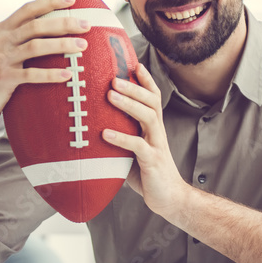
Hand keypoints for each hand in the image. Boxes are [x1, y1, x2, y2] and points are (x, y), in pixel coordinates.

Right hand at [0, 0, 89, 129]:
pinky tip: (67, 74)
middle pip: (36, 25)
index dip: (50, 2)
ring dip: (62, 44)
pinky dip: (51, 74)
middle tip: (86, 25)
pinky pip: (31, 74)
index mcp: (1, 29)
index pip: (28, 9)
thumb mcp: (2, 50)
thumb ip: (20, 38)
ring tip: (82, 46)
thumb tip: (52, 28)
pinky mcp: (3, 78)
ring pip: (36, 46)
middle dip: (64, 23)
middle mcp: (0, 40)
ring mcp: (1, 59)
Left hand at [102, 63, 189, 219]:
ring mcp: (157, 146)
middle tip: (114, 77)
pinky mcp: (152, 162)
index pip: (153, 97)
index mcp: (153, 127)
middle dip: (134, 87)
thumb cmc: (147, 173)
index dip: (146, 80)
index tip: (133, 63)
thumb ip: (120, 136)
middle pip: (151, 101)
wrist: (169, 199)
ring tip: (110, 95)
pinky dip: (121, 139)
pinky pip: (138, 147)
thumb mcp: (133, 150)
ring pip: (148, 117)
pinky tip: (105, 134)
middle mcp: (157, 132)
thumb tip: (92, 126)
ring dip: (129, 104)